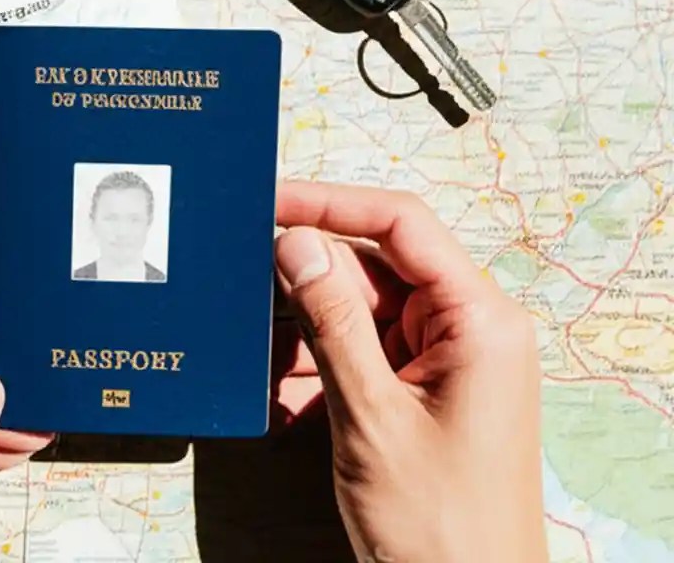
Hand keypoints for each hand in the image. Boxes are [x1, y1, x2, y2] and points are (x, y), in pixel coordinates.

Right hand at [272, 180, 547, 562]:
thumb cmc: (437, 523)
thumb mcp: (370, 414)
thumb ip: (332, 321)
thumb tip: (296, 242)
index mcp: (480, 320)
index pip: (402, 224)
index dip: (332, 203)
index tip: (269, 200)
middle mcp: (469, 330)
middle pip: (376, 267)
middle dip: (308, 279)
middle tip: (243, 282)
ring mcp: (447, 361)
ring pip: (361, 312)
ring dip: (307, 333)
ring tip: (258, 355)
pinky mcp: (424, 392)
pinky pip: (363, 354)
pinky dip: (320, 368)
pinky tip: (283, 397)